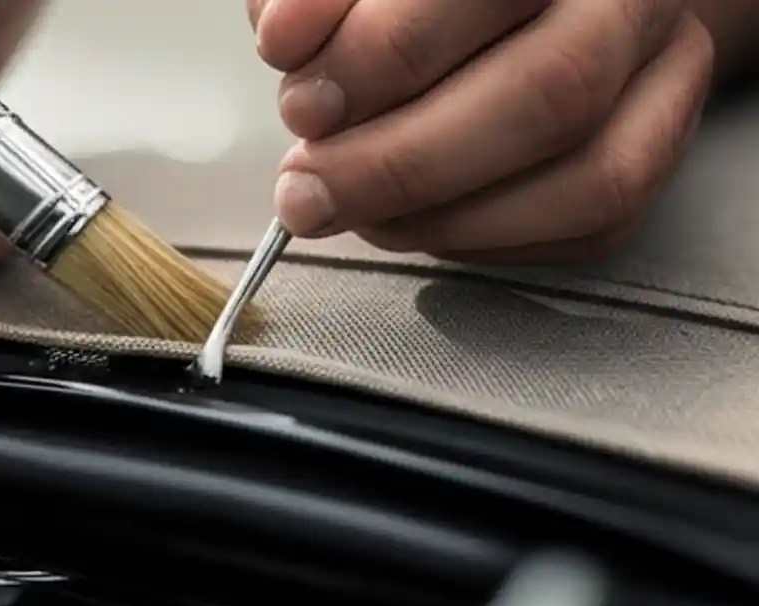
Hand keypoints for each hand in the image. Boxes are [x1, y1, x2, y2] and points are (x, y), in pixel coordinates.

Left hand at [253, 0, 714, 262]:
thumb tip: (287, 38)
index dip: (382, 49)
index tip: (292, 84)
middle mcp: (632, 1)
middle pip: (550, 91)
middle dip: (400, 161)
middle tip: (303, 187)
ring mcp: (662, 77)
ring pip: (585, 178)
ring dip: (438, 215)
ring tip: (339, 204)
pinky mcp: (654, 149)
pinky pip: (585, 226)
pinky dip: (477, 238)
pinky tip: (400, 219)